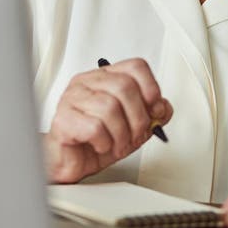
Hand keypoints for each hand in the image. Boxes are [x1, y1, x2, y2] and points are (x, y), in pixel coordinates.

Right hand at [44, 58, 172, 182]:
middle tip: (136, 135)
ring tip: (118, 144)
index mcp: (105, 77)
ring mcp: (72, 98)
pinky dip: (104, 142)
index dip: (151, 86)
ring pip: (110, 107)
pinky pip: (94, 127)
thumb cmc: (97, 140)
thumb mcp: (132, 126)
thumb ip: (151, 115)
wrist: (70, 161)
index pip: (135, 66)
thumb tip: (163, 108)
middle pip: (125, 86)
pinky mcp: (63, 119)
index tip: (155, 107)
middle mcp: (88, 82)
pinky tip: (101, 145)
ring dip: (121, 134)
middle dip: (138, 117)